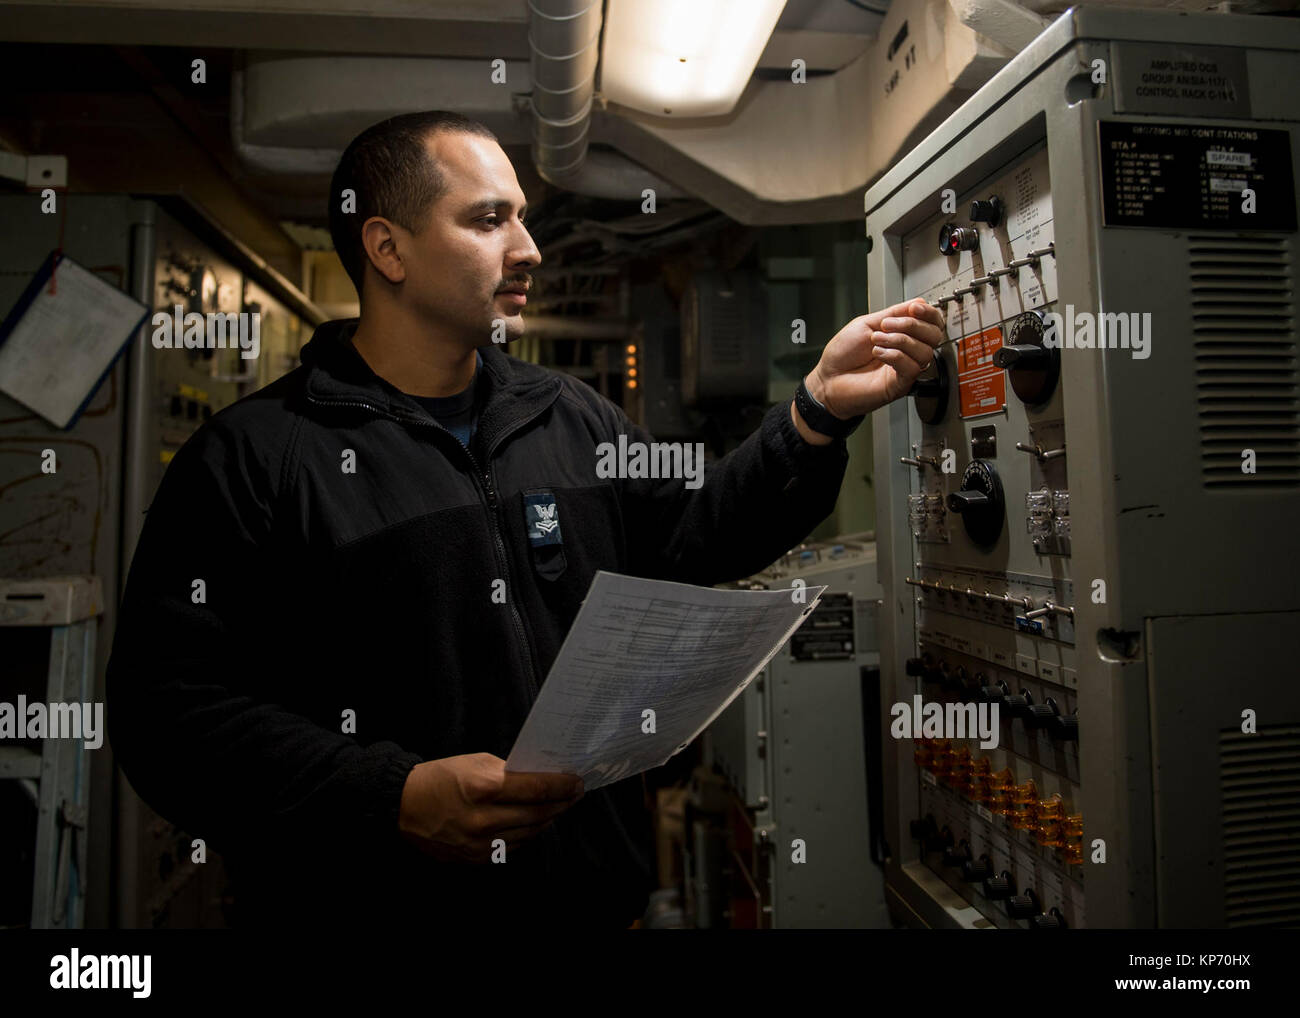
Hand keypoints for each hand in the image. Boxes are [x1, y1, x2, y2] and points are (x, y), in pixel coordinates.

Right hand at [397, 753, 583, 863]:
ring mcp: (479, 843)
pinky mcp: (475, 858)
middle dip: (561, 803)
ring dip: (548, 819)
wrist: (404, 806)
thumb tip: (539, 779)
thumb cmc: (441, 777)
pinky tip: (534, 823)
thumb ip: (509, 773)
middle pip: (538, 814)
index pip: (536, 788)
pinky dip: (527, 834)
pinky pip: (513, 847)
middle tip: (574, 795)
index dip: (562, 786)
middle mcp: (483, 819)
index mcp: (484, 788)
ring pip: (529, 833)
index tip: (577, 782)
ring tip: (558, 807)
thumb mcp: (476, 763)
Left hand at [805, 299, 946, 422]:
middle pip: (934, 335)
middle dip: (913, 325)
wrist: (828, 379)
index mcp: (902, 334)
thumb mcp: (867, 323)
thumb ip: (893, 313)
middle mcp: (908, 351)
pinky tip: (879, 353)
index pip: (931, 322)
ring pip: (925, 351)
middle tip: (888, 325)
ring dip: (899, 340)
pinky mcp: (900, 384)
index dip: (928, 313)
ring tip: (877, 340)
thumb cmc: (842, 354)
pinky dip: (895, 355)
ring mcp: (905, 368)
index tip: (915, 308)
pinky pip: (912, 367)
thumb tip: (917, 302)